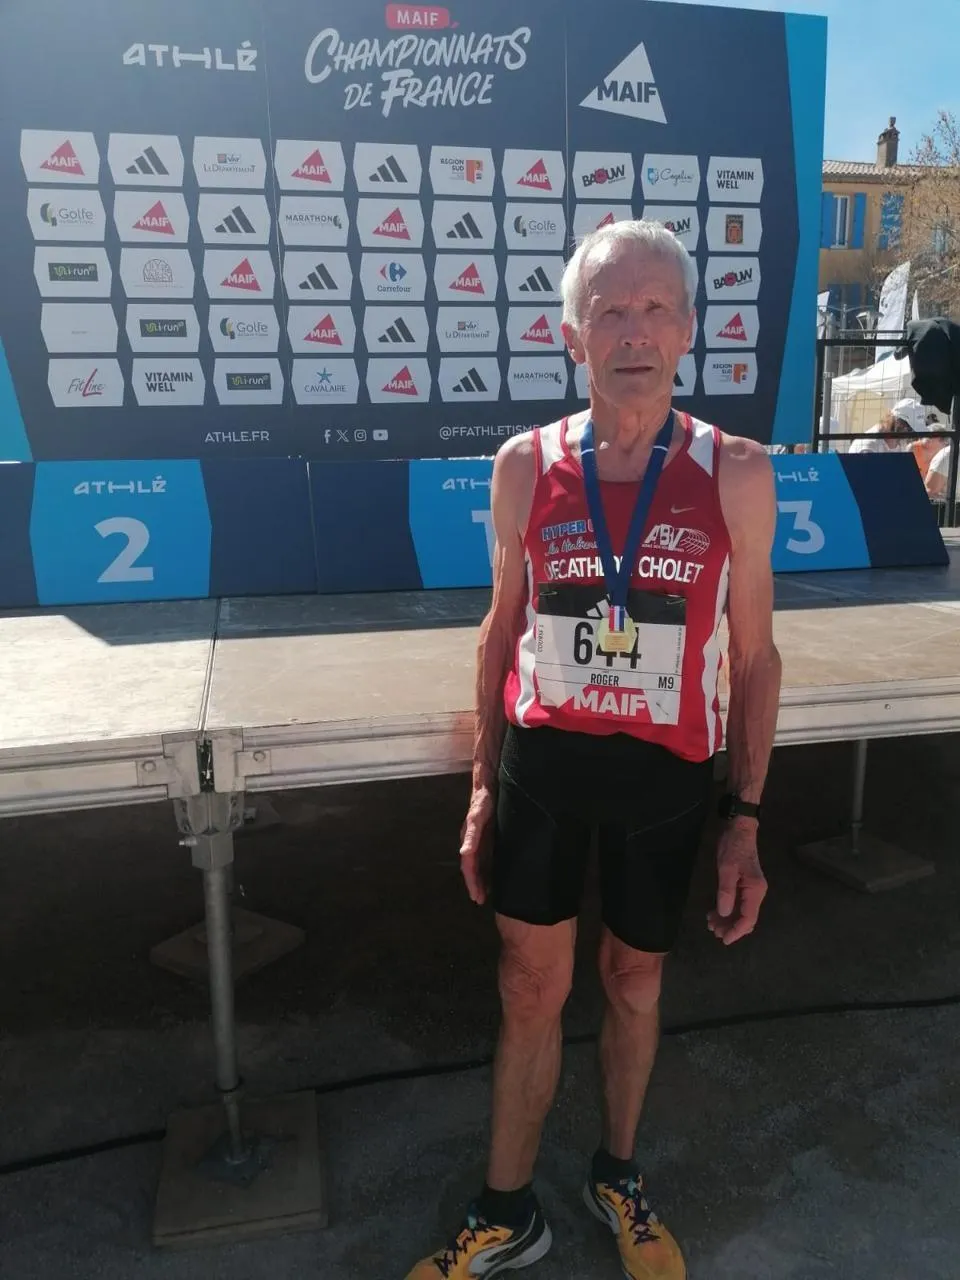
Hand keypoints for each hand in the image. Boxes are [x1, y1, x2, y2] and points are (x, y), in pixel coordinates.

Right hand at [460, 784, 495, 904]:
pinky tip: (496, 872)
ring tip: (488, 893)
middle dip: (477, 884)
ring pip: (479, 863)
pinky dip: (489, 867)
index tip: (478, 897)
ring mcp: (480, 839)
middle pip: (473, 868)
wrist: (488, 783)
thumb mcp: (478, 817)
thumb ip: (472, 835)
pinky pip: (487, 855)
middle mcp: (473, 842)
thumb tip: (465, 854)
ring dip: (482, 878)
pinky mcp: (487, 834)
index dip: (473, 882)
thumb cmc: (483, 801)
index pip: (469, 867)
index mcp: (469, 840)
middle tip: (482, 900)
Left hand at [707, 821, 766, 944]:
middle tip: (712, 931)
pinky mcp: (743, 886)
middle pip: (746, 919)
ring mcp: (750, 890)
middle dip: (730, 927)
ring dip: (727, 920)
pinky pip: (737, 905)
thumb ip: (726, 891)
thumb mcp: (727, 868)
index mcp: (755, 890)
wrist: (739, 829)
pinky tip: (713, 913)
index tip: (723, 939)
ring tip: (710, 924)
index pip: (748, 918)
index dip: (736, 931)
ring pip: (740, 913)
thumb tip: (723, 913)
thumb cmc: (733, 847)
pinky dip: (726, 911)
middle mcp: (756, 893)